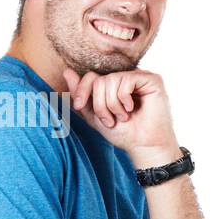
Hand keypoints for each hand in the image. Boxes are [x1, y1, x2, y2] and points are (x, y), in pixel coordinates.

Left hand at [62, 67, 180, 167]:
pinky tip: (132, 108)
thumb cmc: (124, 133)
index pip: (91, 76)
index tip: (77, 106)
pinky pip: (125, 80)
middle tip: (110, 120)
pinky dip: (124, 98)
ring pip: (110, 80)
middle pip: (99, 79)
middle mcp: (127, 78)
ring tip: (123, 117)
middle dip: (99, 104)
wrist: (144, 147)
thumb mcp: (95, 115)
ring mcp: (140, 77)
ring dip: (112, 105)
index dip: (81, 90)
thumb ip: (82, 95)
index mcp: (115, 85)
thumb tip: (67, 71)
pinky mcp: (152, 79)